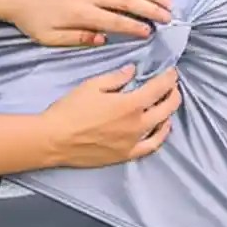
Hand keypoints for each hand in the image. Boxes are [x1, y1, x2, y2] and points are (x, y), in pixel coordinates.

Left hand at [0, 0, 173, 46]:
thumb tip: (103, 39)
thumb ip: (77, 38)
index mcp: (78, 12)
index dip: (132, 26)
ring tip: (169, 4)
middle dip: (150, 8)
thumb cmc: (36, 21)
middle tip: (168, 18)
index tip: (149, 32)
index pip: (112, 19)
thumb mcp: (50, 38)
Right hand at [39, 65, 181, 168]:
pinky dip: (160, 135)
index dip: (169, 78)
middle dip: (173, 92)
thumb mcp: (92, 85)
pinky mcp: (125, 155)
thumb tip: (132, 71)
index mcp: (130, 104)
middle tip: (172, 85)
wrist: (53, 139)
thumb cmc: (70, 110)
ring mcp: (133, 142)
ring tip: (168, 103)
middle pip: (167, 106)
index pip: (159, 88)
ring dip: (169, 112)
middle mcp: (137, 124)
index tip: (171, 72)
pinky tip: (162, 128)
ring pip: (162, 126)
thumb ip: (117, 78)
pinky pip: (151, 146)